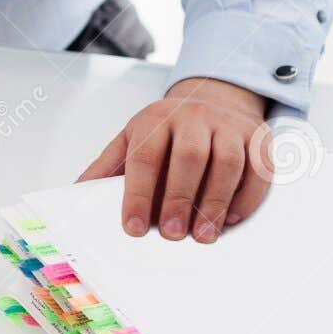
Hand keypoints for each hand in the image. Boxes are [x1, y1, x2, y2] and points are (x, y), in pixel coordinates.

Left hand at [77, 77, 270, 241]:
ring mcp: (228, 125)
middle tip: (172, 235)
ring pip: (226, 162)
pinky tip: (231, 218)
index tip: (134, 227)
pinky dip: (246, 196)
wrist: (213, 98)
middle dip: (180, 199)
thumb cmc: (168, 130)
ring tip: (203, 235)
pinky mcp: (257, 138)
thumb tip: (75, 193)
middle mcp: (194, 117)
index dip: (139, 194)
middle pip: (189, 157)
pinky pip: (257, 168)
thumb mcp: (132, 138)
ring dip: (215, 202)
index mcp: (156, 119)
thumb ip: (107, 167)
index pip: (146, 156)